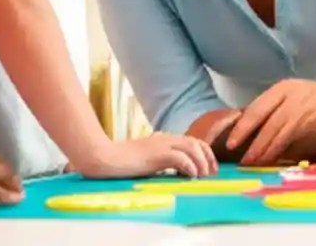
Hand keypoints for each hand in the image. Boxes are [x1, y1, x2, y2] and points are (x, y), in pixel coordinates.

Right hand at [78, 132, 216, 178]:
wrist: (104, 158)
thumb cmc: (120, 161)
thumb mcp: (144, 158)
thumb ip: (158, 161)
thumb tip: (174, 170)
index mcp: (162, 139)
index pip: (191, 141)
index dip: (203, 153)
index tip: (208, 168)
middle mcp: (164, 138)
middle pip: (196, 142)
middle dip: (208, 157)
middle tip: (211, 173)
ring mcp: (160, 145)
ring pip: (192, 148)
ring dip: (201, 163)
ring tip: (203, 176)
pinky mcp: (156, 154)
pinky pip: (181, 158)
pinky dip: (190, 166)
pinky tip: (191, 176)